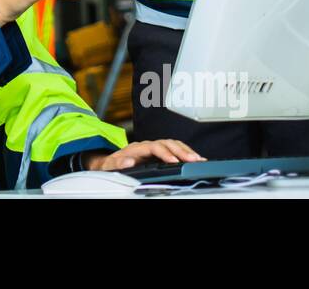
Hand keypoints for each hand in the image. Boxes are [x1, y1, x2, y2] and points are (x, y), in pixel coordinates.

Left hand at [83, 139, 204, 170]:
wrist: (109, 163)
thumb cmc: (110, 164)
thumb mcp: (109, 165)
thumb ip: (118, 162)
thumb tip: (129, 161)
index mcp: (137, 148)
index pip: (154, 147)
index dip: (165, 153)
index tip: (174, 161)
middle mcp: (147, 145)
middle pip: (167, 143)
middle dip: (182, 151)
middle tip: (194, 159)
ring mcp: (154, 148)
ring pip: (173, 145)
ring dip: (186, 151)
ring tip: (198, 159)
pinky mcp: (159, 154)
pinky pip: (175, 150)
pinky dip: (185, 154)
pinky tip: (194, 159)